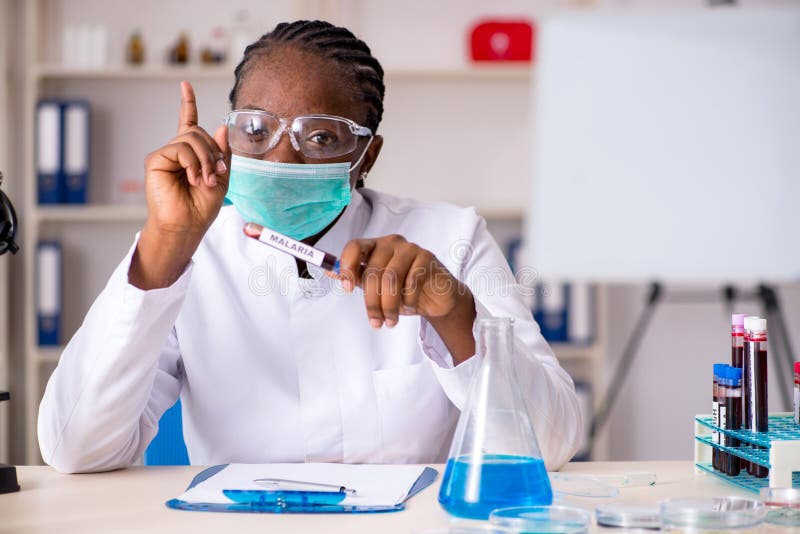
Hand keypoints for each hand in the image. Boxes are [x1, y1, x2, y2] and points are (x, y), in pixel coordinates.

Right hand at [129, 81, 230, 288]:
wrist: (187, 225)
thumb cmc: (202, 206)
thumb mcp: (221, 178)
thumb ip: (222, 153)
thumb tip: (221, 126)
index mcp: (191, 154)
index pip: (189, 122)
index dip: (187, 103)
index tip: (185, 85)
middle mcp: (176, 151)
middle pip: (198, 132)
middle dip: (213, 152)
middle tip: (214, 175)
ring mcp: (165, 155)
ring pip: (191, 138)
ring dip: (205, 159)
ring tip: (204, 180)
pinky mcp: (156, 159)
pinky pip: (180, 148)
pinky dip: (192, 162)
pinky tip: (192, 177)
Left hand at [338, 235, 476, 362]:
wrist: (436, 298)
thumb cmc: (404, 291)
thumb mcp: (376, 288)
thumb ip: (356, 278)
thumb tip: (330, 272)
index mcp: (375, 246)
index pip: (355, 246)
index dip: (348, 266)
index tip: (347, 289)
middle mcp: (391, 243)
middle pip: (373, 270)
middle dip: (372, 302)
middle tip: (376, 322)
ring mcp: (410, 249)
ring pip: (391, 278)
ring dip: (389, 306)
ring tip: (391, 321)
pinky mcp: (427, 258)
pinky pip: (412, 281)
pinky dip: (409, 300)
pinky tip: (411, 306)